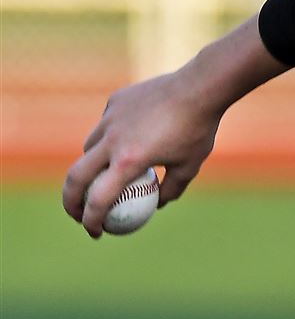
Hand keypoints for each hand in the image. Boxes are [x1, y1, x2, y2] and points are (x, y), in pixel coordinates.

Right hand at [61, 71, 221, 237]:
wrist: (200, 86)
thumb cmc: (198, 129)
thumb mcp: (189, 166)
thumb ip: (170, 189)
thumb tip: (156, 205)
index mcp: (128, 161)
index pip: (98, 201)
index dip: (91, 221)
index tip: (96, 232)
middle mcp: (112, 140)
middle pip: (75, 177)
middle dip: (70, 201)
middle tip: (78, 212)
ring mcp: (110, 118)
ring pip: (88, 148)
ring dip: (89, 166)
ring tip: (102, 177)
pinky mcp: (114, 101)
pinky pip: (105, 125)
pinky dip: (109, 137)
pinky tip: (126, 139)